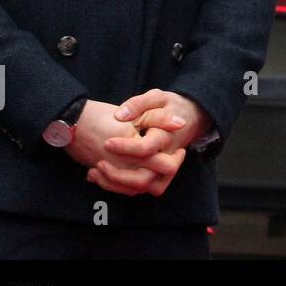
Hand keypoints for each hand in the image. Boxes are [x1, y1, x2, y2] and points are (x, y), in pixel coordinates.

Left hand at [87, 90, 210, 196]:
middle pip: (145, 178)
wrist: (191, 117)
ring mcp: (162, 168)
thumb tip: (120, 115)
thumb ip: (138, 104)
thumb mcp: (157, 97)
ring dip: (116, 185)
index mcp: (166, 137)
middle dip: (118, 175)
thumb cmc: (170, 106)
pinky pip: (139, 188)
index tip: (107, 142)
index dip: (125, 147)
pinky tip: (98, 175)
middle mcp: (166, 157)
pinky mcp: (156, 173)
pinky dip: (118, 186)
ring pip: (142, 187)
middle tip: (99, 163)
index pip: (145, 148)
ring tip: (94, 172)